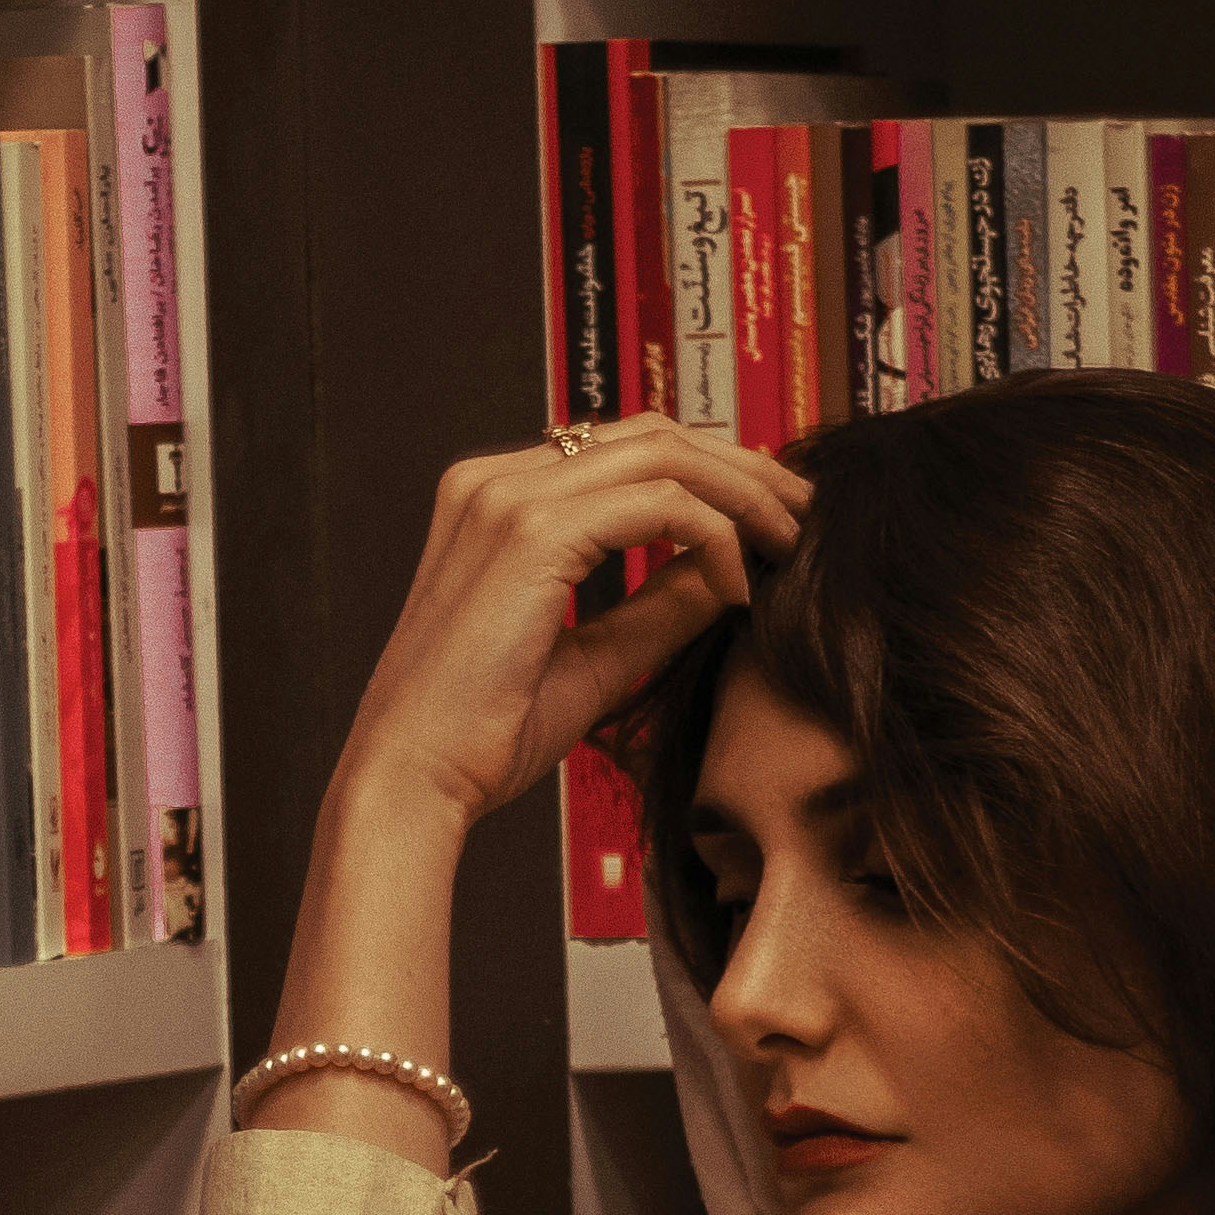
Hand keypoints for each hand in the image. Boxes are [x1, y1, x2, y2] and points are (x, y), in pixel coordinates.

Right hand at [337, 415, 810, 845]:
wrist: (414, 780)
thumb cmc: (483, 738)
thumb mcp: (595, 660)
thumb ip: (659, 605)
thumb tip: (730, 569)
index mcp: (494, 497)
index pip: (623, 448)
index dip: (709, 470)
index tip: (768, 516)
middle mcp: (495, 479)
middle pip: (653, 433)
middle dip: (741, 468)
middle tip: (801, 515)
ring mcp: (508, 497)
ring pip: (664, 455)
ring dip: (742, 493)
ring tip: (788, 542)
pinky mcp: (531, 534)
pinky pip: (658, 506)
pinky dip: (714, 537)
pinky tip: (738, 587)